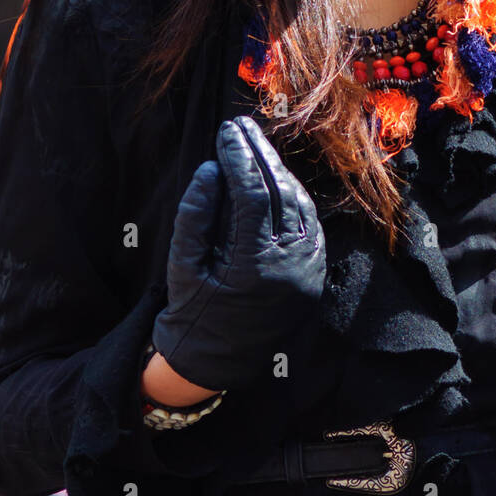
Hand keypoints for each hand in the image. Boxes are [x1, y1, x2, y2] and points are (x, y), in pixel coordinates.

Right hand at [151, 116, 325, 391]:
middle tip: (240, 127)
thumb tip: (212, 169)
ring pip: (300, 205)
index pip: (254, 196)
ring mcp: (308, 272)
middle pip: (282, 193)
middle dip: (260, 155)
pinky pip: (309, 224)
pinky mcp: (314, 274)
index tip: (226, 133)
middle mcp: (291, 268)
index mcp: (256, 268)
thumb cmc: (192, 317)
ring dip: (279, 171)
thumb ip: (195, 216)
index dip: (240, 159)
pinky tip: (275, 177)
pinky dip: (293, 196)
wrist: (215, 367)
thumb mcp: (181, 267)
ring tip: (255, 145)